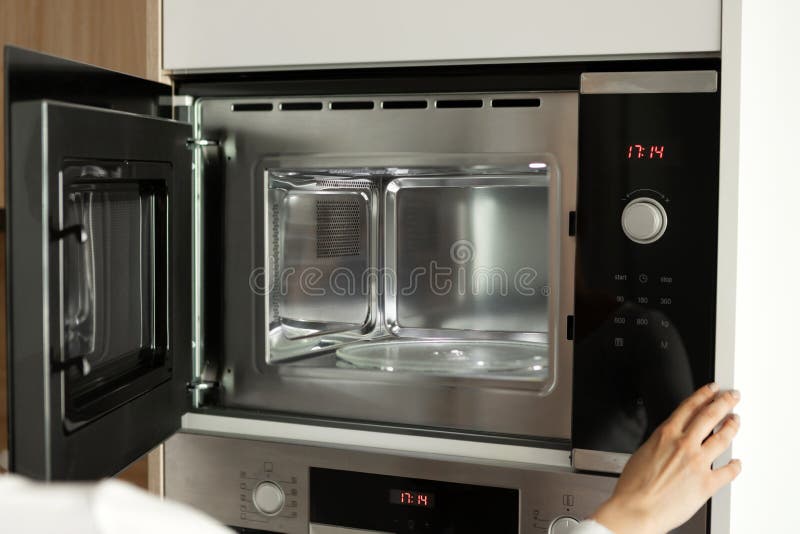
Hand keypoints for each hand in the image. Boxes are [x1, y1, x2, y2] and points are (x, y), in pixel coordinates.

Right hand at [591, 383, 740, 533]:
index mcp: (665, 435)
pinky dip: (735, 465)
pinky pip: (728, 471)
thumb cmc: (634, 486)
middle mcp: (684, 445)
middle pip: (710, 415)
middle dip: (724, 402)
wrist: (636, 509)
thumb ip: (659, 443)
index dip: (703, 394)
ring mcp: (698, 463)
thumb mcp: (642, 452)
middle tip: (732, 396)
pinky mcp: (707, 483)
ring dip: (732, 426)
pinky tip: (737, 462)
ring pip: (723, 437)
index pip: (690, 407)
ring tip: (736, 421)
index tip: (712, 389)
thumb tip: (668, 441)